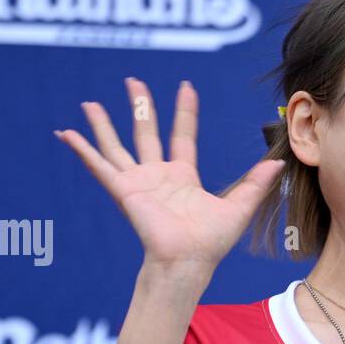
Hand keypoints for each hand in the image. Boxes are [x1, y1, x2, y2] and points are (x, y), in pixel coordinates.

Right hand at [54, 77, 284, 279]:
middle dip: (140, 106)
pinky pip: (98, 165)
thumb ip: (255, 183)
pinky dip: (82, 150)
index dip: (184, 112)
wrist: (187, 261)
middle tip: (133, 82)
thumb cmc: (211, 242)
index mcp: (182, 177)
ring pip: (116, 145)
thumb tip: (278, 163)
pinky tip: (66, 133)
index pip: (182, 135)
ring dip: (102, 124)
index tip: (186, 87)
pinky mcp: (123, 190)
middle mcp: (157, 175)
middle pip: (145, 132)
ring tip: (89, 104)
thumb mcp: (238, 206)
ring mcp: (137, 182)